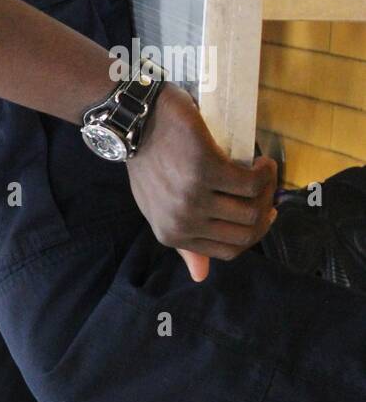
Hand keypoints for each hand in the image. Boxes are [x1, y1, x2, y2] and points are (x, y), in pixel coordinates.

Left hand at [127, 84, 277, 281]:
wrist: (133, 125)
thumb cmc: (148, 164)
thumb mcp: (158, 209)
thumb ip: (183, 241)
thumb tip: (200, 276)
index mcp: (172, 235)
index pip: (230, 251)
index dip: (254, 232)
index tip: (263, 210)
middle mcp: (182, 221)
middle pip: (248, 231)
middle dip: (266, 209)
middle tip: (265, 186)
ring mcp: (193, 196)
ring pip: (254, 207)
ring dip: (269, 188)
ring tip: (263, 170)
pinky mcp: (205, 168)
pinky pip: (252, 180)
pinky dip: (265, 171)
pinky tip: (261, 161)